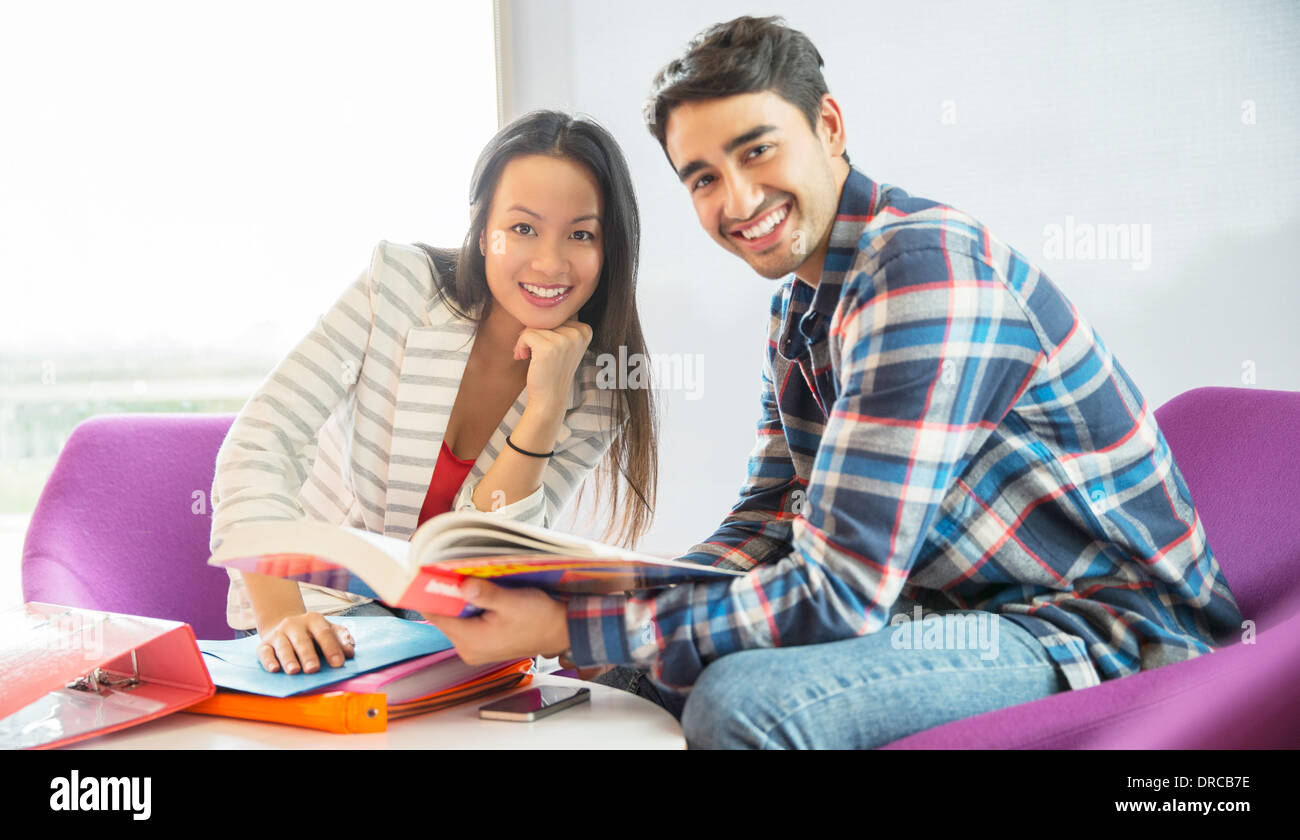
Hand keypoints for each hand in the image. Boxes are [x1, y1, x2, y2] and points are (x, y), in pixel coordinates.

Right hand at [255, 612, 354, 673]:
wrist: (286, 626)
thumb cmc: (313, 634)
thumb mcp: (329, 630)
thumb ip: (341, 639)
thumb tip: (350, 652)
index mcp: (313, 620)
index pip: (324, 633)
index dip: (332, 648)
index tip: (339, 664)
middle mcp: (294, 624)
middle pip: (302, 641)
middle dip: (308, 656)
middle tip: (313, 669)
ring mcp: (278, 633)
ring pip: (283, 647)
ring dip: (289, 660)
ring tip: (294, 671)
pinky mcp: (264, 644)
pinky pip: (265, 652)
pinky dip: (268, 661)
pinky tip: (274, 669)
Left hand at [422, 579, 568, 665]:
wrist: (561, 631)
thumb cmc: (541, 619)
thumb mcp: (513, 602)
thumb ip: (486, 594)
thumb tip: (463, 586)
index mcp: (472, 641)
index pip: (435, 615)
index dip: (428, 594)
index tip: (424, 574)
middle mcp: (468, 649)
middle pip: (443, 616)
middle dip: (446, 594)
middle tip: (451, 572)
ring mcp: (475, 648)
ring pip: (454, 618)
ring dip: (459, 600)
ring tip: (469, 582)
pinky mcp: (483, 644)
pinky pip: (466, 622)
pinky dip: (468, 608)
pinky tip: (479, 595)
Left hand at [513, 319, 593, 410]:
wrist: (550, 397)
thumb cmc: (553, 370)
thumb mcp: (565, 345)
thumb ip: (562, 325)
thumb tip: (548, 301)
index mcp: (585, 330)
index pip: (557, 315)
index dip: (545, 329)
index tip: (543, 346)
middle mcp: (578, 333)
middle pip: (545, 319)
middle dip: (534, 334)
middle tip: (531, 352)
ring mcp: (564, 340)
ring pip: (534, 326)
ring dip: (525, 341)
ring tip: (528, 356)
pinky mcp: (548, 348)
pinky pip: (526, 334)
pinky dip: (520, 345)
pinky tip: (523, 357)